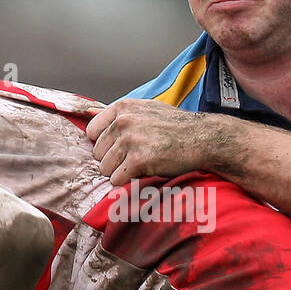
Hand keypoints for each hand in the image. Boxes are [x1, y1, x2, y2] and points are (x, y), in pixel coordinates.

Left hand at [87, 100, 221, 185]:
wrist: (203, 138)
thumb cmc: (176, 126)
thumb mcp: (146, 109)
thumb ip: (118, 113)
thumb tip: (87, 111)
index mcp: (122, 108)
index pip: (92, 131)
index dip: (105, 143)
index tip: (120, 147)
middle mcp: (123, 121)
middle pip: (97, 153)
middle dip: (113, 160)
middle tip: (136, 158)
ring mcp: (130, 140)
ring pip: (105, 168)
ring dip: (120, 172)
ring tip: (141, 165)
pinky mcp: (138, 160)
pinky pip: (117, 180)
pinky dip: (128, 182)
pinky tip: (144, 172)